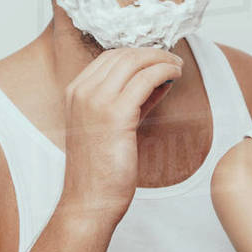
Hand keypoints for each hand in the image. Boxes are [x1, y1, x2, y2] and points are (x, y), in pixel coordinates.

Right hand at [59, 47, 182, 225]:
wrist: (91, 199)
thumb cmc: (103, 168)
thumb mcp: (114, 125)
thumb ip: (133, 101)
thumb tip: (159, 80)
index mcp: (74, 92)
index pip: (109, 57)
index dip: (138, 53)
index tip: (158, 57)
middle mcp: (81, 92)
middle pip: (122, 55)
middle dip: (152, 52)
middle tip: (172, 59)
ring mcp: (96, 101)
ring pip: (134, 62)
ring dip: (161, 59)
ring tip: (177, 66)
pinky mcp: (115, 114)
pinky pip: (145, 79)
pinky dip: (164, 71)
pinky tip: (175, 76)